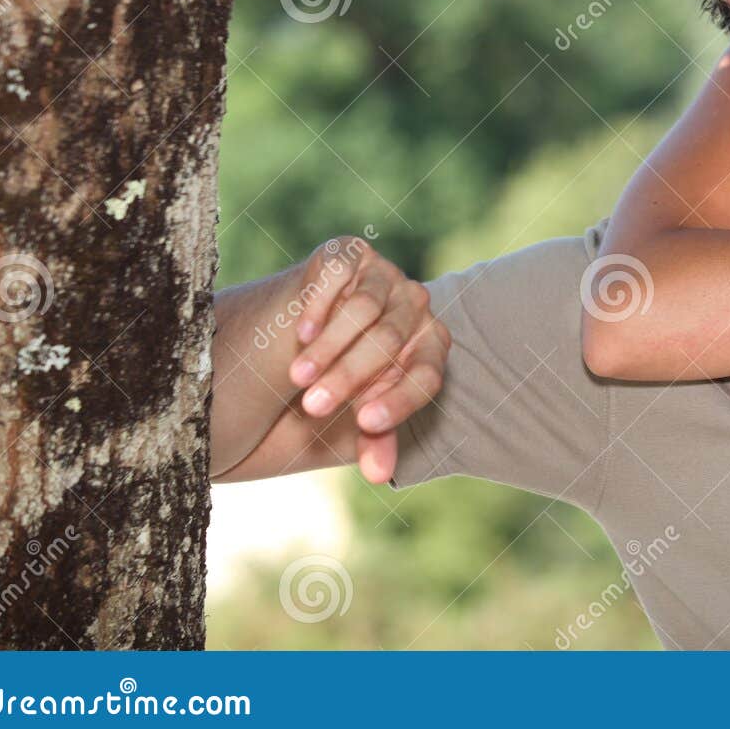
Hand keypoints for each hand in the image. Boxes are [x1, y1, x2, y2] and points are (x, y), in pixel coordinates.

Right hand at [288, 236, 450, 483]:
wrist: (299, 341)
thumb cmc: (338, 386)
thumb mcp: (355, 416)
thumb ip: (374, 439)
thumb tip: (379, 476)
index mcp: (429, 348)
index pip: (427, 375)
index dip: (400, 401)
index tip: (365, 424)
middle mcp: (415, 307)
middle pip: (392, 341)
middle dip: (352, 378)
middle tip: (314, 408)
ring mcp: (384, 275)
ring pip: (366, 309)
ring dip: (332, 346)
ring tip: (299, 378)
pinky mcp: (348, 253)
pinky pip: (340, 275)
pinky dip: (320, 306)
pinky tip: (299, 335)